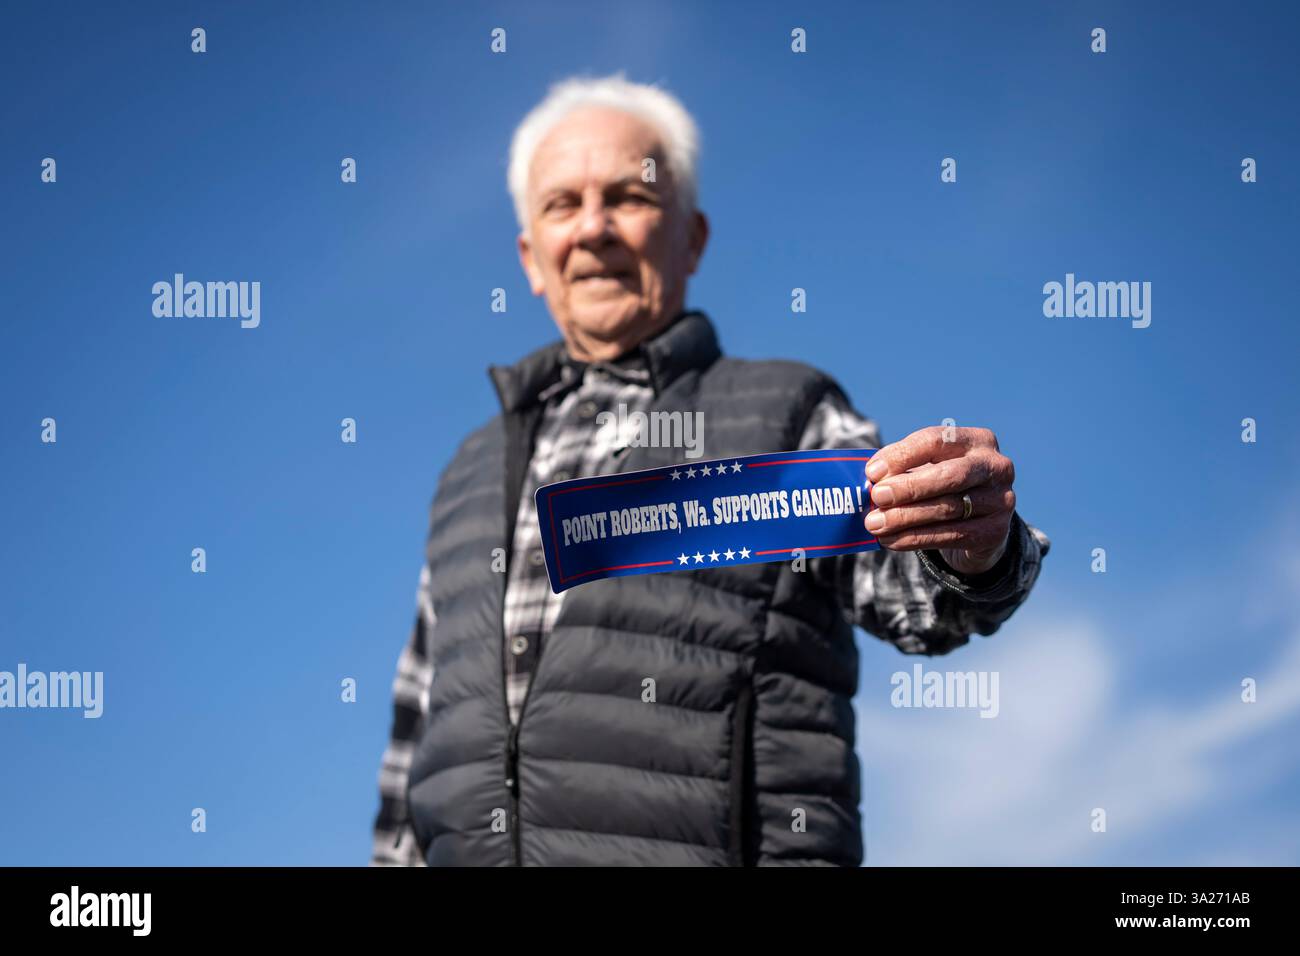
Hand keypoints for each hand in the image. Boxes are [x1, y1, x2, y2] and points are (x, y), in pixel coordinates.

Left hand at [863, 426, 1016, 575]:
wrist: (979, 524)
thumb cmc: (943, 487)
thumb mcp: (927, 469)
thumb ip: (902, 469)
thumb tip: (870, 480)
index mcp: (976, 440)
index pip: (936, 440)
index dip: (902, 455)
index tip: (872, 472)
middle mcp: (995, 466)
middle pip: (949, 475)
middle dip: (908, 487)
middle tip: (876, 497)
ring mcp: (1000, 500)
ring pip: (948, 508)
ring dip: (906, 517)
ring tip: (875, 524)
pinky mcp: (995, 531)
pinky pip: (951, 535)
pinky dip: (916, 538)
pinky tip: (891, 541)